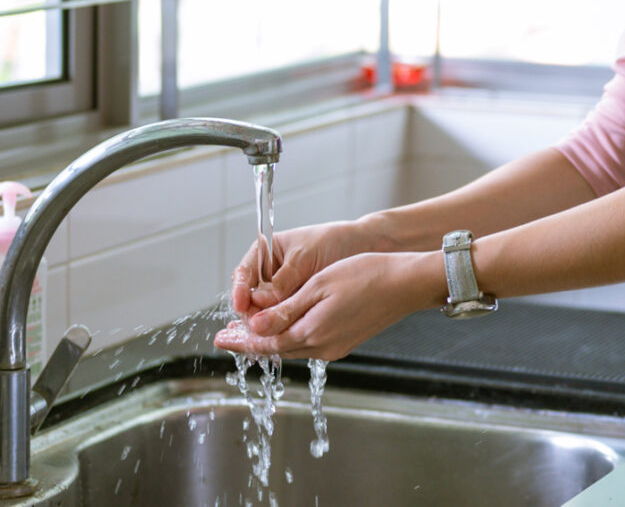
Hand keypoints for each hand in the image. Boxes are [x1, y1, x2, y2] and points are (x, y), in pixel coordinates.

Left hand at [215, 251, 442, 361]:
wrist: (405, 284)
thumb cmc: (365, 275)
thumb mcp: (318, 287)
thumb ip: (285, 310)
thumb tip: (255, 328)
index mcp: (311, 332)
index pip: (265, 342)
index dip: (240, 340)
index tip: (219, 338)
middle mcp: (322, 347)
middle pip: (275, 349)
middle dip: (249, 343)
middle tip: (226, 337)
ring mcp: (335, 347)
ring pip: (291, 348)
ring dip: (268, 341)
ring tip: (248, 333)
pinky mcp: (344, 342)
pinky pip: (307, 344)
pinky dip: (288, 339)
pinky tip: (283, 329)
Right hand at [229, 219, 381, 318]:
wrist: (365, 247)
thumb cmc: (335, 242)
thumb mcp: (305, 258)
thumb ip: (283, 280)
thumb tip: (260, 302)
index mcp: (267, 253)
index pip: (243, 275)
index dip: (239, 291)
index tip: (241, 305)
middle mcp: (271, 274)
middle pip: (250, 299)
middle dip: (251, 314)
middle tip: (255, 327)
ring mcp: (284, 291)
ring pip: (266, 312)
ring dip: (265, 324)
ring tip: (265, 334)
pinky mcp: (298, 304)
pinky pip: (284, 318)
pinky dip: (283, 326)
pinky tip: (283, 333)